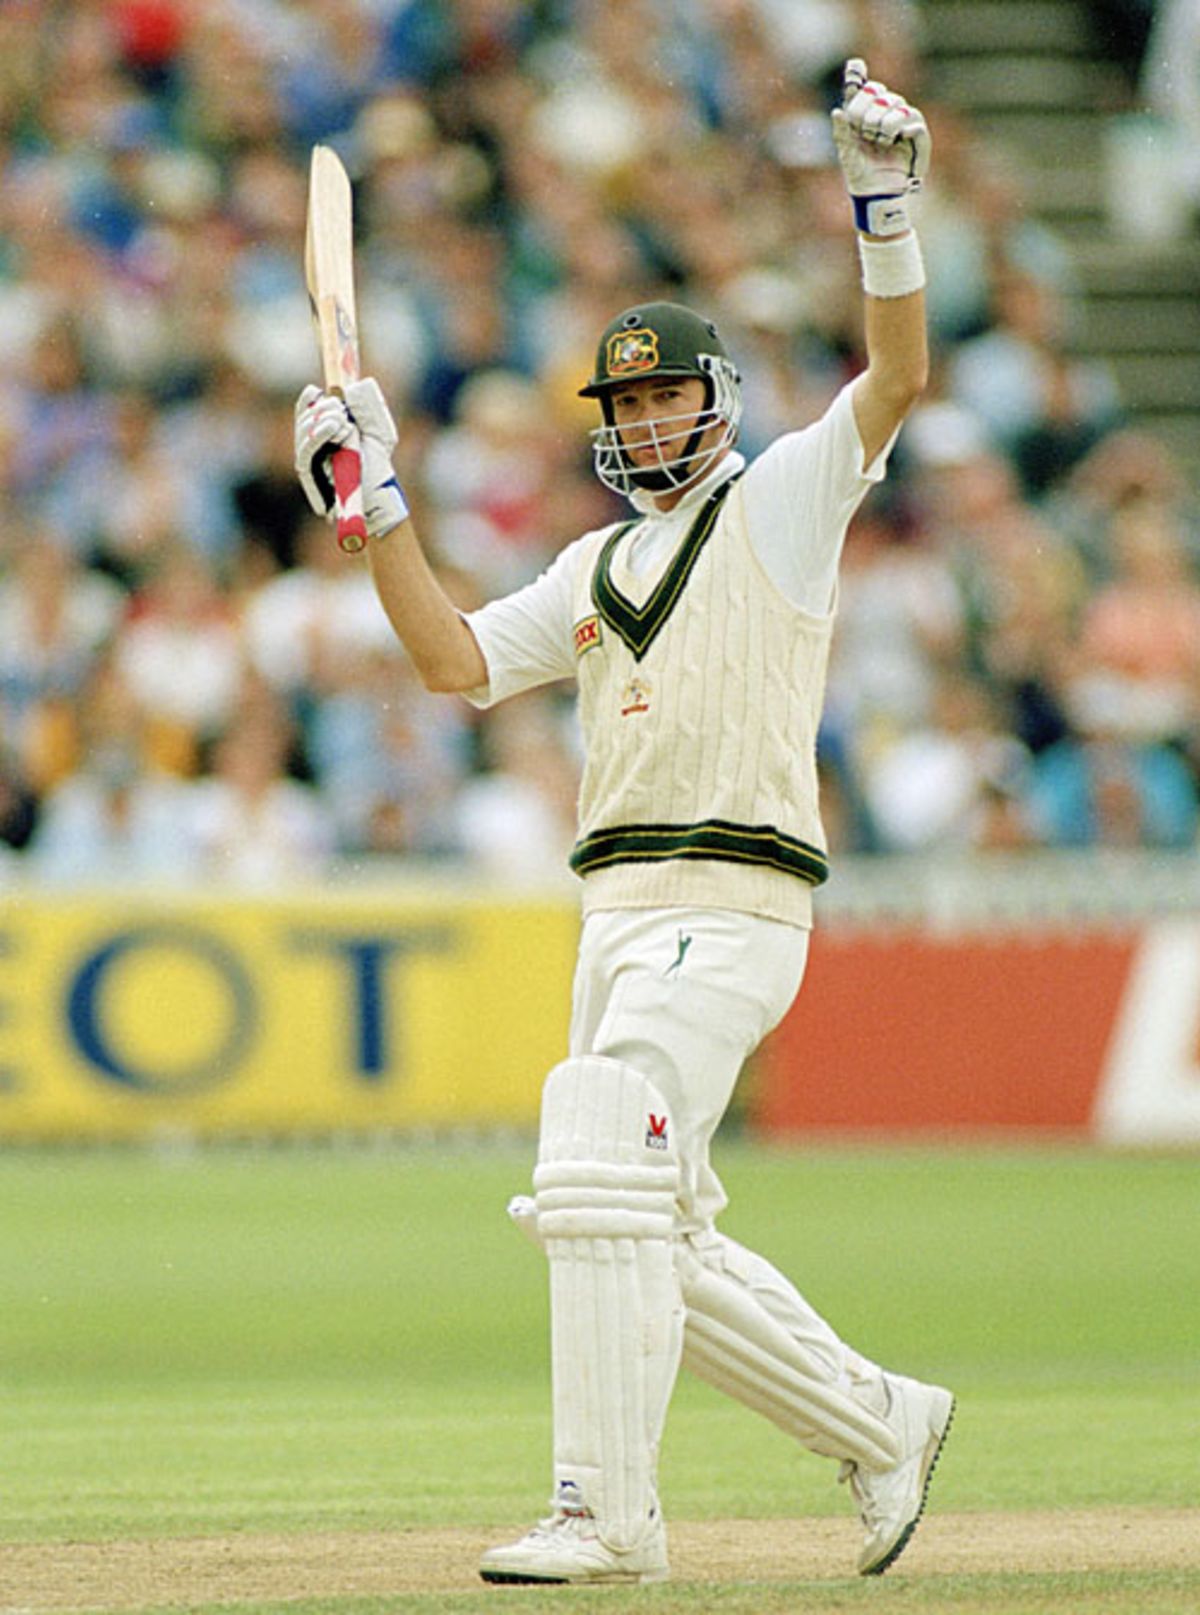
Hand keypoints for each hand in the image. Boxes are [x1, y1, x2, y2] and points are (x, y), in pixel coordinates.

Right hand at [294, 379, 408, 539]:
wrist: (380, 499)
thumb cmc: (379, 469)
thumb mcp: (377, 432)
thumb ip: (365, 409)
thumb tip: (349, 389)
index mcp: (326, 437)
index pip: (308, 413)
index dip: (308, 400)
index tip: (317, 389)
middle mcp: (315, 449)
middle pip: (304, 421)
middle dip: (320, 409)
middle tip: (340, 409)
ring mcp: (310, 463)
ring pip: (303, 433)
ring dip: (320, 420)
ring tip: (340, 419)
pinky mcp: (309, 476)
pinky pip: (305, 453)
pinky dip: (316, 436)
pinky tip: (331, 427)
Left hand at [831, 58, 929, 235]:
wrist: (876, 196)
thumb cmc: (860, 175)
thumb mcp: (846, 152)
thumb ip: (842, 131)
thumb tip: (837, 110)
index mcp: (866, 115)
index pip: (865, 88)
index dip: (858, 81)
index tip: (853, 71)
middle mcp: (885, 114)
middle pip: (879, 92)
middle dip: (868, 111)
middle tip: (865, 132)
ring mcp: (902, 124)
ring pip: (896, 105)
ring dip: (884, 121)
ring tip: (880, 140)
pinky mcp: (917, 137)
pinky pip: (913, 120)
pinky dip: (901, 127)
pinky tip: (893, 139)